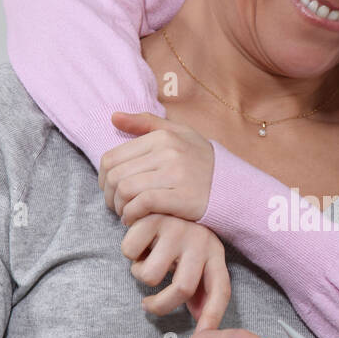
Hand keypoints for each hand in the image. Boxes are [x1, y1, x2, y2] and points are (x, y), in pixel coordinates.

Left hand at [98, 111, 213, 222]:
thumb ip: (146, 123)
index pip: (112, 157)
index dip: (104, 178)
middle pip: (116, 175)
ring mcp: (175, 174)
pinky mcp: (181, 197)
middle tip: (116, 206)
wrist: (234, 187)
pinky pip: (142, 204)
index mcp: (162, 137)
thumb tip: (113, 118)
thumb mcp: (180, 134)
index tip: (111, 190)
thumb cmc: (203, 161)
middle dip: (109, 195)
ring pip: (126, 190)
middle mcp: (167, 152)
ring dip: (119, 207)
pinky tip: (134, 220)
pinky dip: (132, 214)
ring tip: (125, 213)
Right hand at [121, 213, 230, 329]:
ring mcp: (177, 230)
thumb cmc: (180, 241)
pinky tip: (138, 241)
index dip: (213, 314)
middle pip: (182, 289)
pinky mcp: (153, 219)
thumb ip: (199, 293)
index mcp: (215, 255)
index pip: (221, 289)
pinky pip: (129, 252)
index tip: (203, 335)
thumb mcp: (195, 263)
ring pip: (149, 274)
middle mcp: (200, 241)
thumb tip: (201, 325)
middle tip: (147, 305)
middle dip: (159, 306)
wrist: (164, 196)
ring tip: (146, 259)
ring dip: (140, 273)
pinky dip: (129, 252)